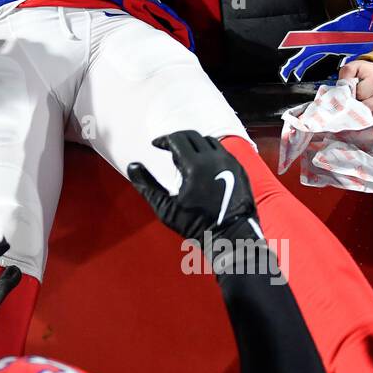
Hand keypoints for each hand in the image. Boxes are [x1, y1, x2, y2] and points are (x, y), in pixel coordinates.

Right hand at [127, 130, 257, 240]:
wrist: (232, 237)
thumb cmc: (196, 225)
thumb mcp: (165, 208)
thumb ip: (147, 185)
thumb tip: (132, 165)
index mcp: (195, 165)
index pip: (177, 138)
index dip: (163, 139)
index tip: (155, 145)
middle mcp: (214, 158)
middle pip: (192, 136)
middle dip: (177, 138)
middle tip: (167, 147)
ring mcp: (230, 162)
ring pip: (209, 141)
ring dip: (194, 143)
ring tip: (185, 154)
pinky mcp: (239, 169)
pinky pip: (222, 151)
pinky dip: (209, 151)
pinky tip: (203, 164)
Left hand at [338, 59, 372, 121]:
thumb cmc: (363, 72)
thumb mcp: (352, 68)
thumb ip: (345, 77)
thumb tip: (343, 91)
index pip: (360, 95)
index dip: (351, 94)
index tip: (348, 91)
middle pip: (365, 107)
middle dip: (355, 104)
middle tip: (351, 98)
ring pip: (368, 116)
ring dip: (360, 111)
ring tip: (358, 101)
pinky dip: (366, 116)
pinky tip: (364, 106)